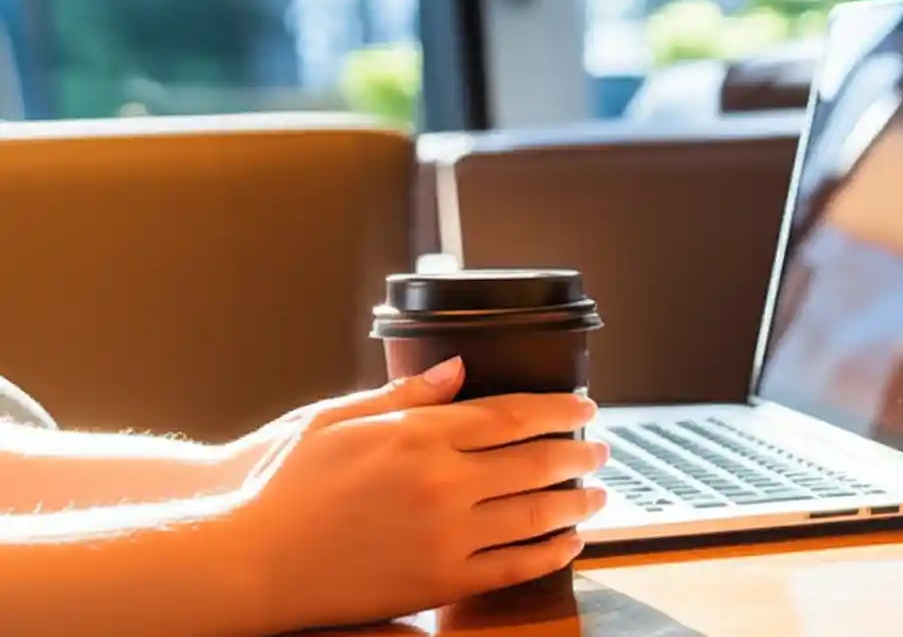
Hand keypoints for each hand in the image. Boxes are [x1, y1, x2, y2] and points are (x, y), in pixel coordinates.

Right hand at [230, 358, 609, 633]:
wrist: (251, 559)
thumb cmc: (287, 484)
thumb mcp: (337, 418)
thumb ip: (406, 393)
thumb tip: (460, 368)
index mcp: (418, 435)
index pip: (513, 415)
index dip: (559, 409)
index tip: (586, 408)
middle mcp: (441, 482)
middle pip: (536, 461)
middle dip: (579, 453)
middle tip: (602, 450)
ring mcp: (445, 535)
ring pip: (536, 514)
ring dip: (577, 502)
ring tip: (597, 494)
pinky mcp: (440, 581)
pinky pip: (514, 567)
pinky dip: (551, 553)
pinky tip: (570, 542)